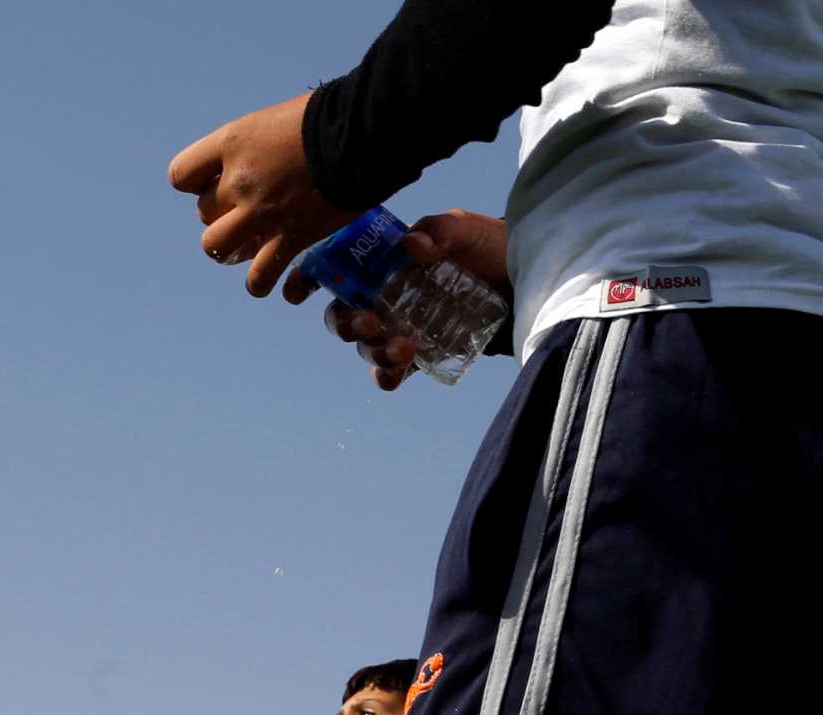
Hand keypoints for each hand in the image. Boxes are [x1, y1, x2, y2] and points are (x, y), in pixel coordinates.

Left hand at [168, 94, 353, 298]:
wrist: (360, 135)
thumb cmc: (326, 118)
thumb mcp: (275, 120)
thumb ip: (255, 147)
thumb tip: (259, 162)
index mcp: (232, 143)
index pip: (180, 175)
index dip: (196, 184)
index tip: (218, 181)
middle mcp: (238, 181)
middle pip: (203, 213)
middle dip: (221, 215)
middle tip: (249, 212)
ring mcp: (261, 214)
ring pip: (216, 247)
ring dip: (230, 249)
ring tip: (249, 247)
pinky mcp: (288, 239)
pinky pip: (259, 276)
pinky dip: (259, 283)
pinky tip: (267, 279)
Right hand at [284, 211, 510, 390]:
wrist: (527, 281)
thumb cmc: (493, 248)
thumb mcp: (468, 230)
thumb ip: (441, 232)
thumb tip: (413, 245)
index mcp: (385, 260)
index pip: (337, 267)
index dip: (308, 278)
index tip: (295, 293)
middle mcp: (385, 294)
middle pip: (343, 313)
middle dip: (346, 322)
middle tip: (371, 321)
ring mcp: (400, 325)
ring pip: (365, 344)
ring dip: (372, 349)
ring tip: (403, 347)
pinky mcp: (420, 353)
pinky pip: (390, 371)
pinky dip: (386, 375)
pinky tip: (397, 372)